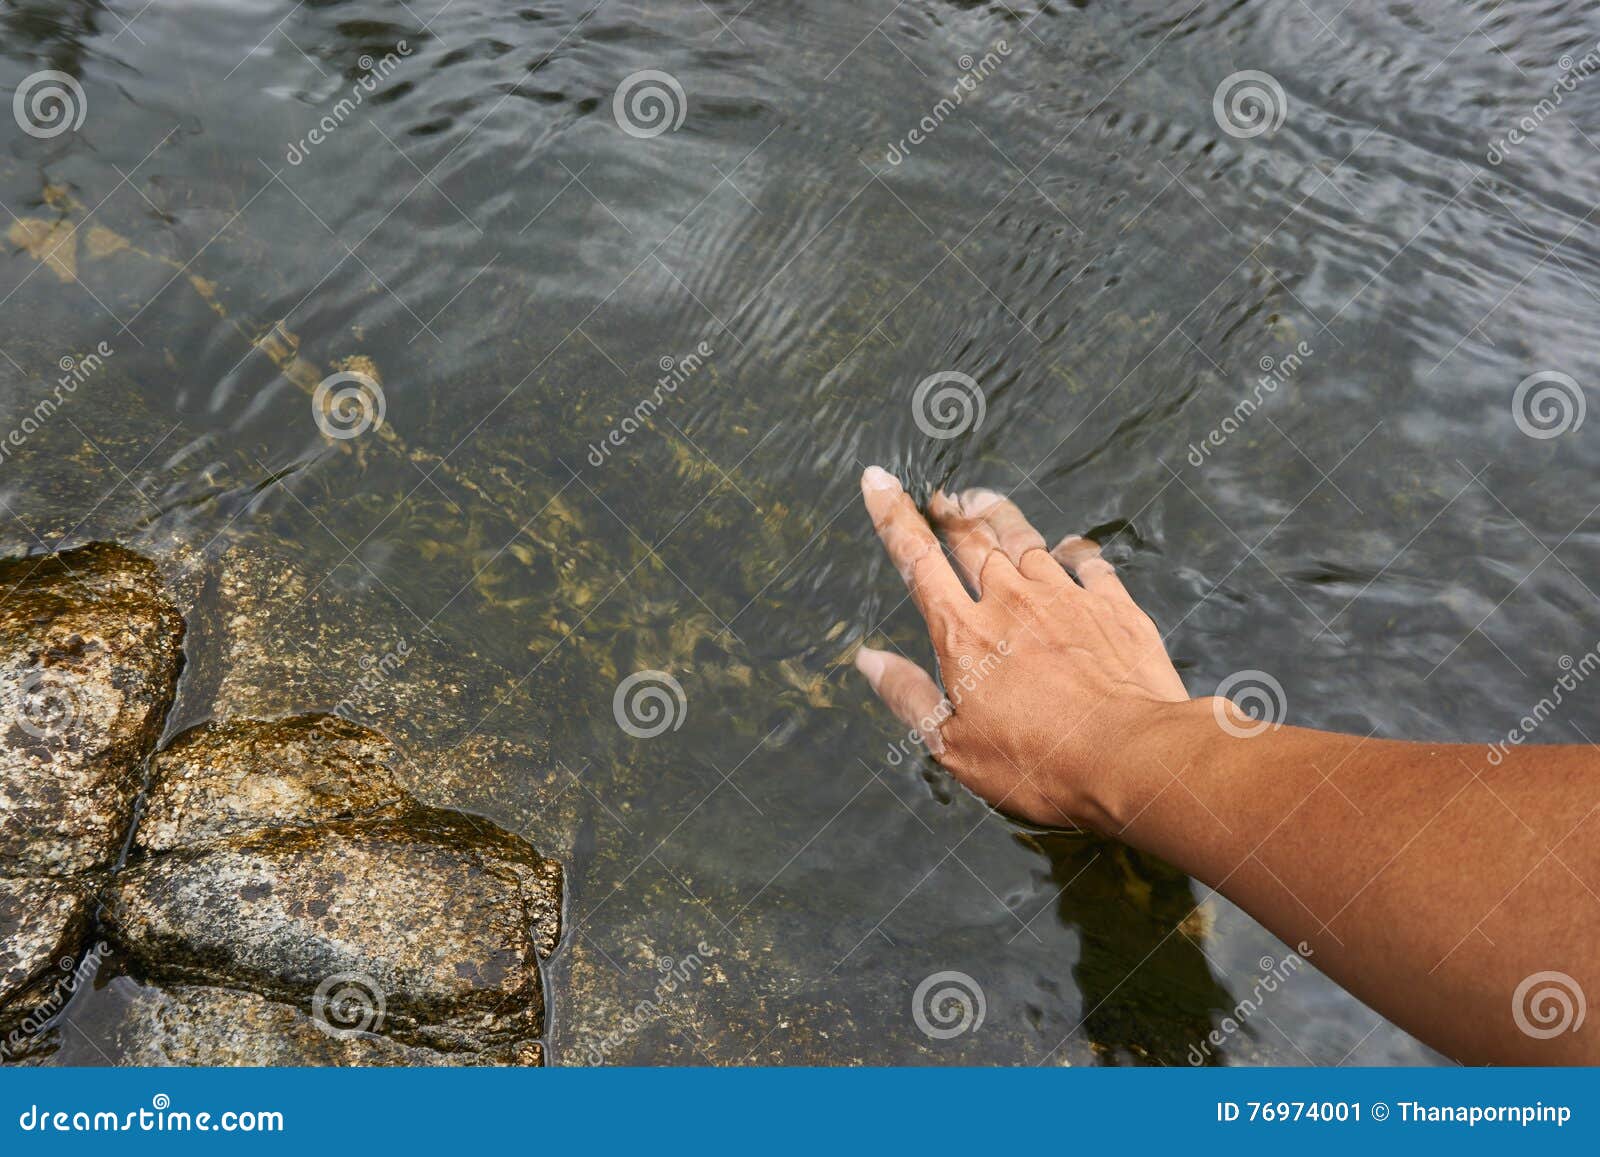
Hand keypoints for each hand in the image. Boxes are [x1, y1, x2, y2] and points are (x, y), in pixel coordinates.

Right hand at [854, 465, 1192, 829]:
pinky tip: (1069, 548)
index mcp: (963, 633)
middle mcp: (1010, 601)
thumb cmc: (1037, 762)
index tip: (877, 480)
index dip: (892, 514)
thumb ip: (908, 696)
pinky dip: (1073, 551)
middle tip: (941, 498)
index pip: (916, 558)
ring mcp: (1065, 598)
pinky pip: (1088, 562)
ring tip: (986, 504)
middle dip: (950, 510)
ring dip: (1001, 518)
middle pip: (972, 537)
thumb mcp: (953, 746)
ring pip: (1026, 540)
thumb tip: (868, 659)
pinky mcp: (1113, 607)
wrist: (1131, 757)